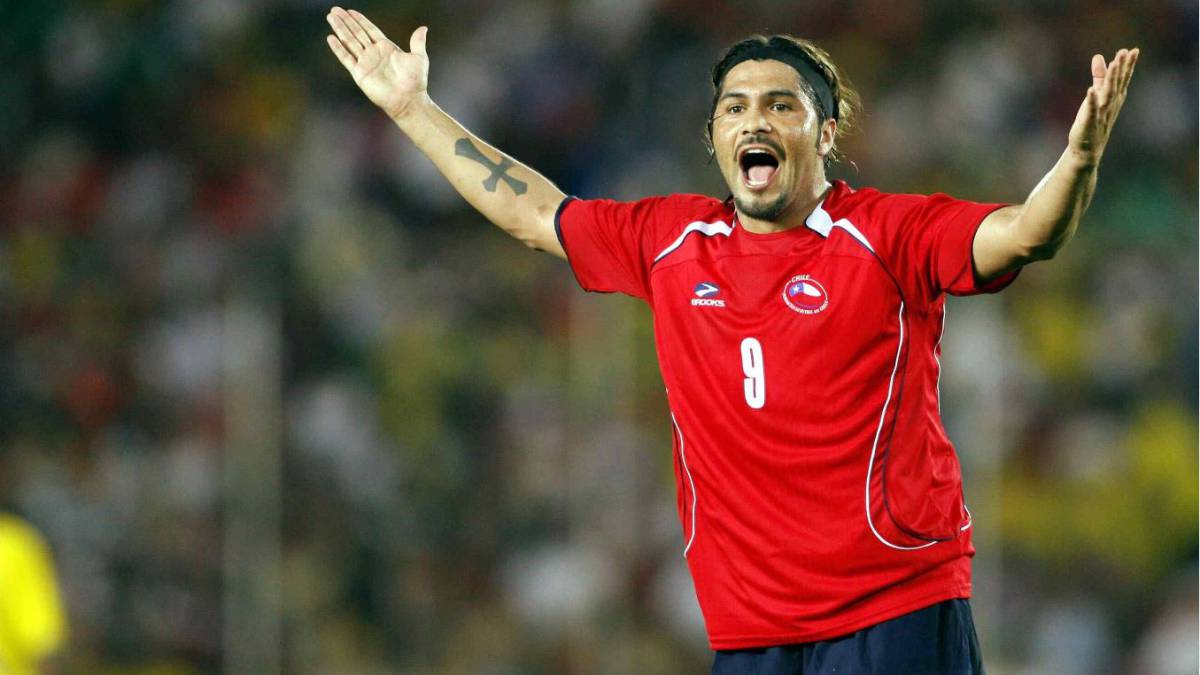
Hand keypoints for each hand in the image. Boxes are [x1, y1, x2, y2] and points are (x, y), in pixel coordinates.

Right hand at [326, 7, 428, 118]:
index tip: (350, 11)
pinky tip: (331, 38)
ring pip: (349, 41)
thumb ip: (417, 42)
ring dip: (340, 29)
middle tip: (335, 9)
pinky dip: (338, 48)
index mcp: (386, 48)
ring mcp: (366, 63)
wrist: (408, 100)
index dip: (360, 20)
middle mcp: (374, 54)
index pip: (369, 29)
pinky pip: (346, 58)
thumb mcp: (419, 58)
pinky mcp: (360, 73)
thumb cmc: (415, 82)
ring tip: (331, 17)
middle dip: (346, 21)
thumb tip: (423, 28)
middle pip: (356, 32)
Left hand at [1067, 47, 1138, 163]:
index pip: (1123, 79)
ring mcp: (1101, 113)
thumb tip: (1098, 56)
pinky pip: (1091, 110)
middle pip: (1117, 83)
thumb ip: (1099, 76)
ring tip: (1113, 64)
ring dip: (1111, 79)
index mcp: (1114, 97)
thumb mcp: (1097, 95)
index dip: (1128, 65)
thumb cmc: (1094, 120)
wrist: (1088, 148)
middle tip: (1126, 52)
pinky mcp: (1089, 122)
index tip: (1133, 50)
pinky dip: (1092, 100)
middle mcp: (1110, 104)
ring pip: (1108, 94)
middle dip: (1121, 68)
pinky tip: (1091, 90)